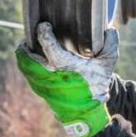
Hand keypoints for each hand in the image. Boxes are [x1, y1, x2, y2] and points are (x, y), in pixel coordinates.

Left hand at [15, 22, 118, 136]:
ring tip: (29, 41)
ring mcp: (43, 83)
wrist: (88, 111)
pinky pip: (26, 71)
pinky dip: (26, 61)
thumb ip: (111, 45)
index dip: (44, 35)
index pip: (50, 49)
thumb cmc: (97, 84)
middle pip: (29, 57)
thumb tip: (109, 28)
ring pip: (25, 64)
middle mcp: (52, 75)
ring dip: (25, 52)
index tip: (43, 25)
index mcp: (67, 67)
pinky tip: (31, 54)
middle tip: (32, 32)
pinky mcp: (39, 88)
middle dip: (27, 43)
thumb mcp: (108, 64)